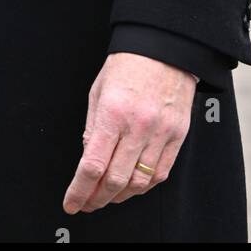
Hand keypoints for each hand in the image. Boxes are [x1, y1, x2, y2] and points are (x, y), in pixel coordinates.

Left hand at [62, 52, 195, 214]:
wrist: (163, 48)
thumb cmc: (128, 64)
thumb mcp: (98, 91)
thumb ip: (93, 127)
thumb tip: (89, 159)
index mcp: (113, 113)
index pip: (93, 165)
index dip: (79, 190)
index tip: (72, 202)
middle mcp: (138, 126)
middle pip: (115, 180)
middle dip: (97, 199)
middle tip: (87, 203)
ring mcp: (160, 133)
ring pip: (139, 182)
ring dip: (120, 196)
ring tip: (107, 196)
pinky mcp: (178, 136)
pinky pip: (161, 173)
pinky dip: (144, 186)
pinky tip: (132, 186)